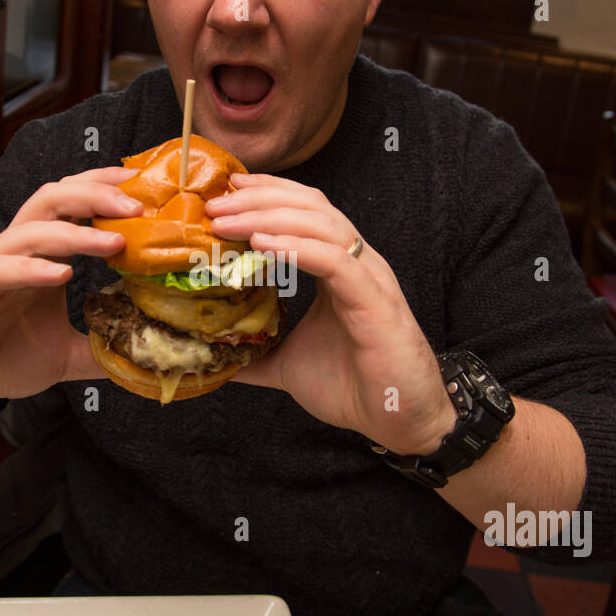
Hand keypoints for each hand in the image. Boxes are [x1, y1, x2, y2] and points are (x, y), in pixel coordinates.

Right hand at [0, 168, 142, 409]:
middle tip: (139, 206)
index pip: (73, 206)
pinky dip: (29, 268)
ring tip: (115, 241)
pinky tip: (59, 273)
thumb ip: (101, 349)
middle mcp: (15, 253)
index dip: (106, 190)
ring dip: (75, 233)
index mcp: (40, 258)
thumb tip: (147, 354)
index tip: (147, 189)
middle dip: (97, 195)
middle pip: (53, 200)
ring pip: (29, 231)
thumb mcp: (63, 357)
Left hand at [205, 174, 455, 452]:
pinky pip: (336, 262)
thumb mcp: (288, 364)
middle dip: (259, 199)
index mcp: (340, 268)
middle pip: (310, 207)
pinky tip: (262, 243)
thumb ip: (255, 352)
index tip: (223, 193)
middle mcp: (357, 264)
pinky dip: (297, 246)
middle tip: (215, 204)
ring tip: (228, 221)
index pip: (305, 211)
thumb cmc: (354, 386)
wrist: (400, 421)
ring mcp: (369, 279)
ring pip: (321, 225)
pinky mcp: (375, 303)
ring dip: (269, 216)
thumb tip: (215, 355)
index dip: (266, 195)